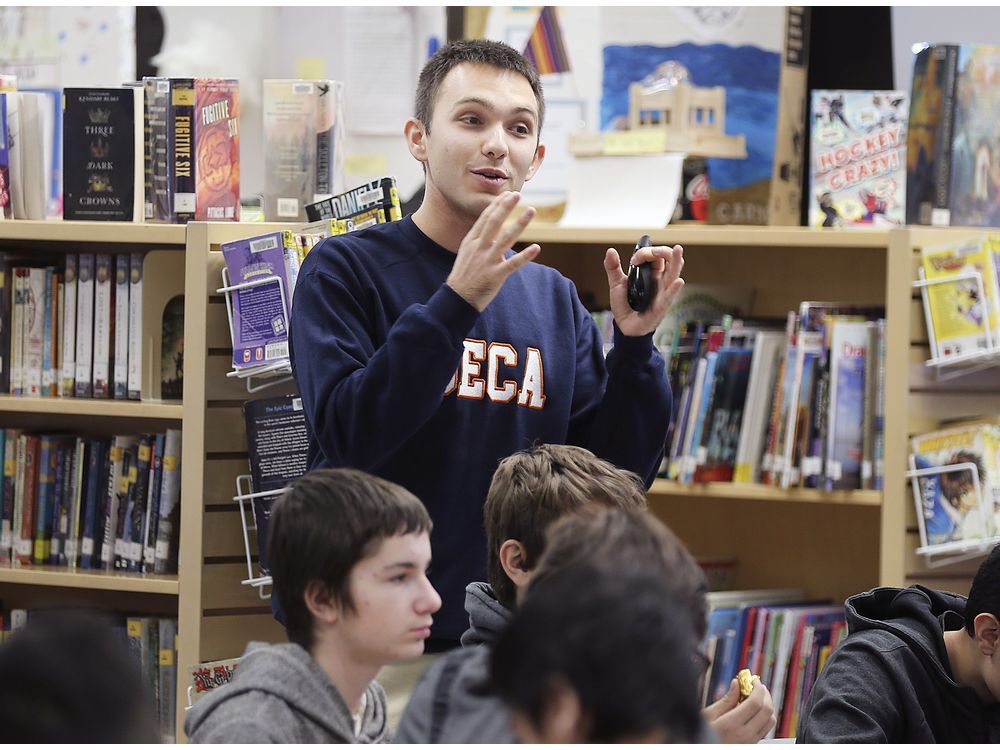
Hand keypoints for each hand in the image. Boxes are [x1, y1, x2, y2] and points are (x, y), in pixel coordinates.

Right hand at [446, 191, 540, 311]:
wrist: (457, 299)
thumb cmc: (464, 276)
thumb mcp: (467, 254)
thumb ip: (480, 241)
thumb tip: (494, 230)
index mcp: (471, 242)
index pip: (485, 218)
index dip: (497, 205)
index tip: (508, 194)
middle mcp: (479, 248)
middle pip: (494, 223)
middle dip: (506, 207)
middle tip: (518, 194)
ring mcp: (487, 261)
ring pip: (505, 238)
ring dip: (520, 224)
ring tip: (531, 210)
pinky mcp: (495, 275)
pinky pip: (512, 264)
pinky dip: (525, 256)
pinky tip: (536, 247)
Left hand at [604, 242, 683, 335]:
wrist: (624, 325)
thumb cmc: (625, 305)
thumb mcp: (616, 284)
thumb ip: (613, 267)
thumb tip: (610, 251)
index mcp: (652, 273)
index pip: (656, 256)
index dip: (645, 253)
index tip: (633, 260)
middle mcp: (660, 281)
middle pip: (669, 260)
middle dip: (662, 251)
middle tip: (650, 252)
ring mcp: (662, 293)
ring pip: (674, 274)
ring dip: (677, 261)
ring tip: (678, 249)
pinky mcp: (660, 306)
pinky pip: (670, 297)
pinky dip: (674, 289)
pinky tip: (679, 281)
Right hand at [702, 676, 775, 743]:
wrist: (703, 749)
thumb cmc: (702, 734)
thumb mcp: (708, 715)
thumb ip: (726, 700)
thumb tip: (737, 683)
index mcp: (731, 725)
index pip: (755, 703)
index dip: (757, 688)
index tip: (753, 680)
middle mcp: (745, 735)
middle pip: (767, 710)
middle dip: (765, 694)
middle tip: (757, 685)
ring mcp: (751, 741)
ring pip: (771, 720)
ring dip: (767, 705)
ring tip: (757, 696)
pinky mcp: (753, 744)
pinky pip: (766, 728)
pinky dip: (765, 715)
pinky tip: (755, 709)